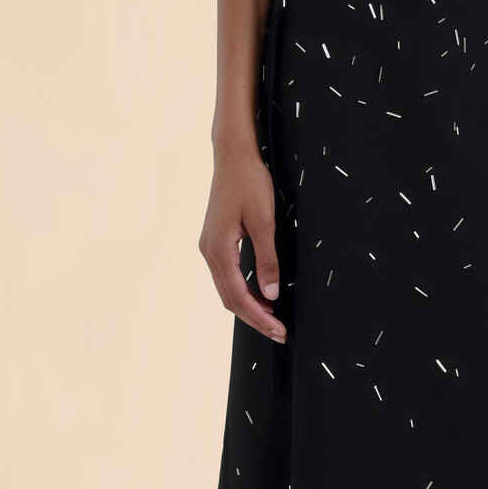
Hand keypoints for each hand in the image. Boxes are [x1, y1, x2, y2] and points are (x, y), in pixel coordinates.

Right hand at [199, 135, 286, 342]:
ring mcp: (209, 246)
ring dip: (248, 305)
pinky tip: (260, 293)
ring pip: (227, 288)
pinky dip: (243, 289)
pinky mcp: (215, 240)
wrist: (233, 155)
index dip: (259, 316)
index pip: (239, 295)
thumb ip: (267, 259)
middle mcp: (209, 251)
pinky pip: (227, 274)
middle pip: (230, 297)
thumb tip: (271, 293)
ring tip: (272, 317)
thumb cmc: (249, 182)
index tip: (278, 330)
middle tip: (278, 332)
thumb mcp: (264, 221)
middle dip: (255, 318)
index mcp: (218, 249)